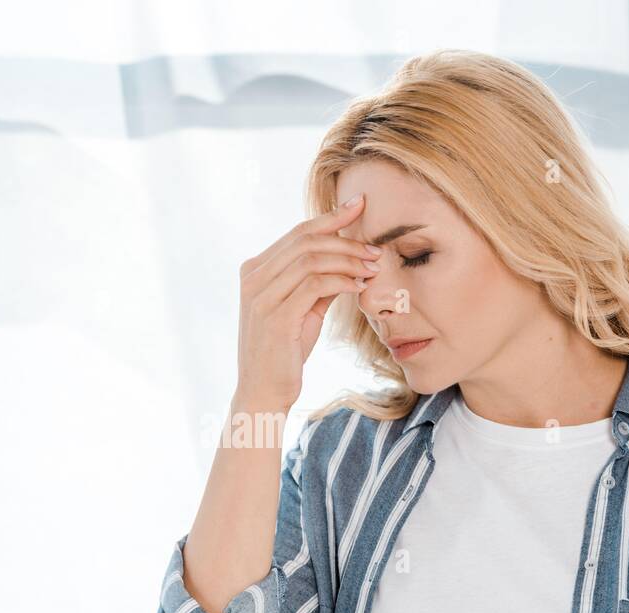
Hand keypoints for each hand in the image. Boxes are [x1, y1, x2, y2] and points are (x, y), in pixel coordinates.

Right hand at [233, 193, 381, 410]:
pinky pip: (315, 285)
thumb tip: (348, 260)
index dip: (330, 216)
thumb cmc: (283, 353)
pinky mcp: (275, 316)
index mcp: (255, 271)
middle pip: (305, 239)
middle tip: (374, 249)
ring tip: (372, 268)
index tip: (359, 205)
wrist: (263, 392)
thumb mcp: (301, 311)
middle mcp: (253, 278)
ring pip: (311, 259)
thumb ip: (316, 284)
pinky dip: (342, 281)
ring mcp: (261, 296)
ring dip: (348, 260)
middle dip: (346, 240)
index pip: (297, 232)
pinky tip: (359, 287)